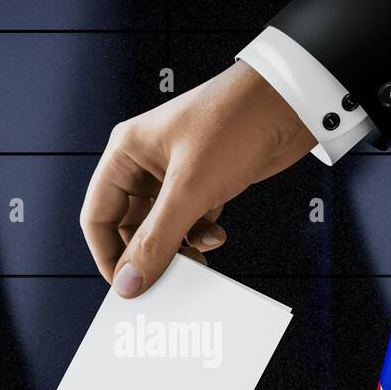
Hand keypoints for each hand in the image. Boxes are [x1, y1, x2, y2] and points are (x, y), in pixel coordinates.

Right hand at [81, 61, 316, 297]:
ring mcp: (176, 173)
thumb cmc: (236, 123)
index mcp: (126, 153)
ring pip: (161, 228)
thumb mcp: (190, 189)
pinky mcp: (205, 182)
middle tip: (166, 280)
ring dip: (176, 249)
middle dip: (148, 255)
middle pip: (128, 227)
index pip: (97, 216)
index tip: (126, 286)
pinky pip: (189, 221)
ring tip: (197, 260)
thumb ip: (156, 240)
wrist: (292, 103)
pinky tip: (217, 236)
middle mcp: (146, 163)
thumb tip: (129, 283)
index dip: (108, 255)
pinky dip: (200, 235)